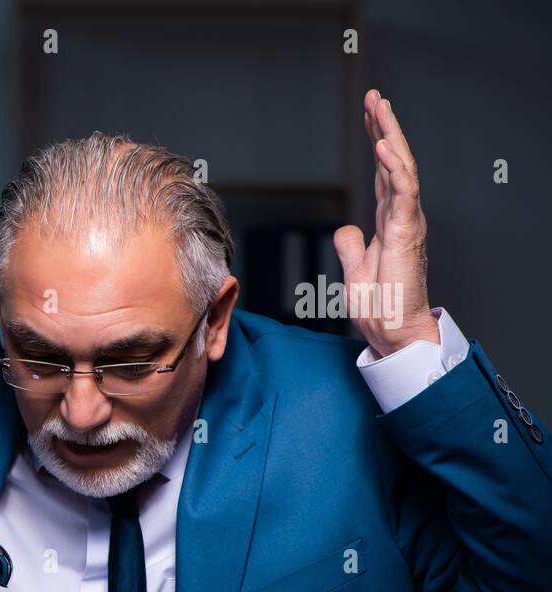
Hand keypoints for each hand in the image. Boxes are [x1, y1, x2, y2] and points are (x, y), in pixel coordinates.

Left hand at [333, 90, 436, 358]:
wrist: (393, 331)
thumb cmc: (380, 306)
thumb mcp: (355, 270)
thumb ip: (350, 246)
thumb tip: (346, 229)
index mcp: (390, 221)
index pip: (384, 173)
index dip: (377, 142)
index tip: (369, 116)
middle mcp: (402, 216)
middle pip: (395, 162)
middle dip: (385, 127)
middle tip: (375, 97)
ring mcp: (407, 223)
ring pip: (402, 169)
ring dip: (391, 136)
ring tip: (381, 108)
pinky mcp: (407, 234)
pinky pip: (403, 193)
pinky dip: (395, 168)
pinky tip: (385, 146)